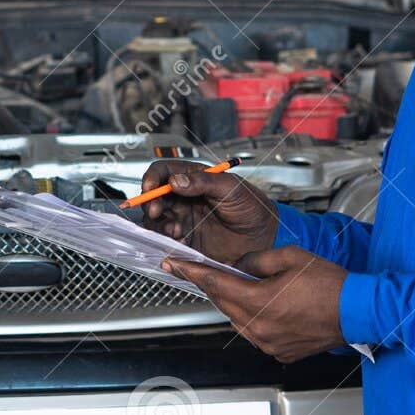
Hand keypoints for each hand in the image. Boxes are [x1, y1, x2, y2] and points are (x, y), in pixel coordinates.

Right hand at [137, 158, 278, 265]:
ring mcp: (184, 220)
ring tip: (175, 230)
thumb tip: (175, 181)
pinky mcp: (187, 242)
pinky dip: (167, 242)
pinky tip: (180, 241)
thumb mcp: (231, 187)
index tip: (150, 187)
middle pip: (154, 197)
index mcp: (193, 180)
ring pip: (156, 220)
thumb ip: (203, 182)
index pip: (163, 172)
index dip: (152, 178)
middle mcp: (184, 199)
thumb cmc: (252, 207)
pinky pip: (166, 241)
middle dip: (150, 204)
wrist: (265, 238)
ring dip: (159, 225)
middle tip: (156, 212)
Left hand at [163, 246, 347, 362]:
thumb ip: (255, 260)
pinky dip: (252, 317)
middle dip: (213, 284)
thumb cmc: (330, 285)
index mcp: (258, 302)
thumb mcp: (289, 257)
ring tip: (242, 284)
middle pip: (223, 302)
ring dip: (234, 301)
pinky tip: (263, 304)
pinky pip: (254, 332)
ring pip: (236, 319)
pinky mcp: (279, 351)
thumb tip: (238, 266)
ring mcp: (268, 343)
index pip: (214, 283)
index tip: (173, 263)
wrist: (359, 312)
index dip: (190, 271)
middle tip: (203, 269)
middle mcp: (259, 328)